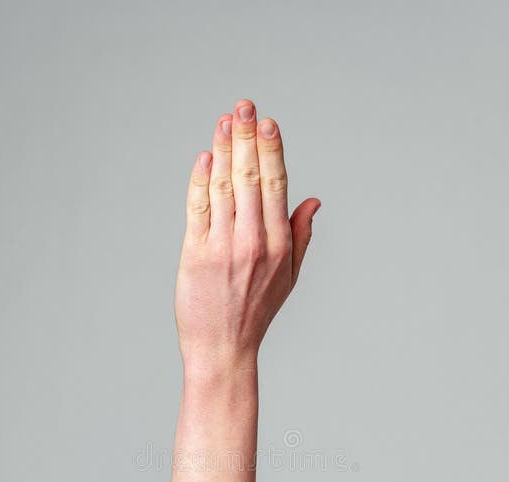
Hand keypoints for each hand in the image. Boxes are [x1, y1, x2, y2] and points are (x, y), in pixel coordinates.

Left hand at [174, 98, 320, 371]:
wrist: (223, 349)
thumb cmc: (256, 313)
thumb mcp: (289, 277)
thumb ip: (301, 236)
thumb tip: (313, 200)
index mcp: (279, 245)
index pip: (275, 186)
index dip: (271, 151)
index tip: (268, 122)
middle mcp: (253, 243)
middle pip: (249, 178)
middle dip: (247, 137)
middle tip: (244, 106)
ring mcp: (222, 247)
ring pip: (223, 187)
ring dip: (223, 150)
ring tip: (225, 121)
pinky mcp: (194, 255)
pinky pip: (197, 208)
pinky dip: (200, 180)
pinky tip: (205, 157)